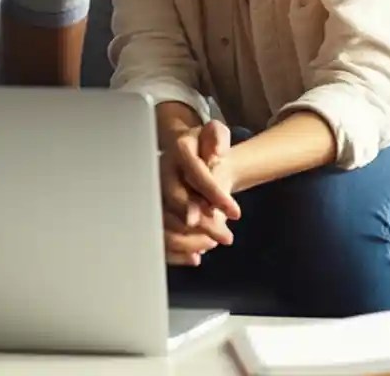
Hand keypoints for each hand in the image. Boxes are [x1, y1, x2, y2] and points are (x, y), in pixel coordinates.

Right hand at [159, 121, 241, 265]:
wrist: (185, 153)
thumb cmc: (203, 144)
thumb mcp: (214, 132)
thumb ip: (218, 137)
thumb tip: (217, 154)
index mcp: (179, 151)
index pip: (196, 174)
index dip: (215, 195)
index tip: (236, 213)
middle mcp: (161, 172)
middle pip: (177, 202)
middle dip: (204, 223)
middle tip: (227, 237)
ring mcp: (154, 192)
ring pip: (164, 222)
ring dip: (190, 240)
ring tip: (214, 244)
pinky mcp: (153, 209)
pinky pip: (158, 234)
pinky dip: (175, 251)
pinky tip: (195, 257)